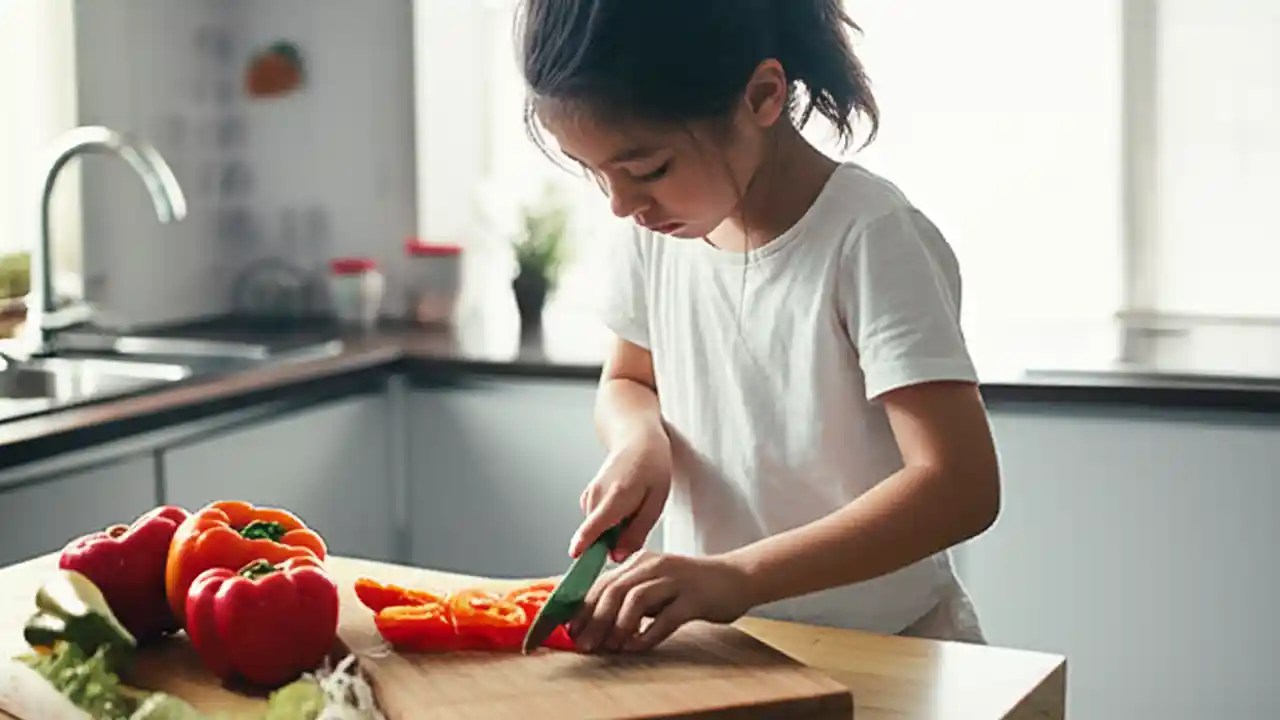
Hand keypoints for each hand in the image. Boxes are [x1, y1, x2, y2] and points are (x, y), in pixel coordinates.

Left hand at [569, 551, 753, 653]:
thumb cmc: (690, 587)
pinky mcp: (693, 597)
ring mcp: (674, 580)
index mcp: (640, 561)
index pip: (602, 582)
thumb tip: (594, 622)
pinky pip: (665, 618)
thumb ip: (629, 596)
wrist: (736, 577)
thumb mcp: (655, 585)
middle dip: (595, 620)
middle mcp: (654, 566)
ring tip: (612, 647)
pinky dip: (647, 634)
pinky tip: (638, 647)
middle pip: (614, 590)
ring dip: (618, 627)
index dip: (582, 608)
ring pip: (636, 600)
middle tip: (586, 645)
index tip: (571, 631)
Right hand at [571, 432, 671, 561]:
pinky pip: (596, 521)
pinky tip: (624, 506)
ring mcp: (588, 496)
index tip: (576, 563)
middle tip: (637, 527)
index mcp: (615, 498)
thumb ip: (636, 532)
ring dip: (613, 532)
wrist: (637, 439)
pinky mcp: (587, 497)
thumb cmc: (652, 467)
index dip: (583, 548)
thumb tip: (616, 557)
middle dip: (613, 544)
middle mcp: (595, 497)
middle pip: (595, 537)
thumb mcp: (656, 502)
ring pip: (597, 530)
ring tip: (634, 510)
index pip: (592, 528)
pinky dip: (609, 522)